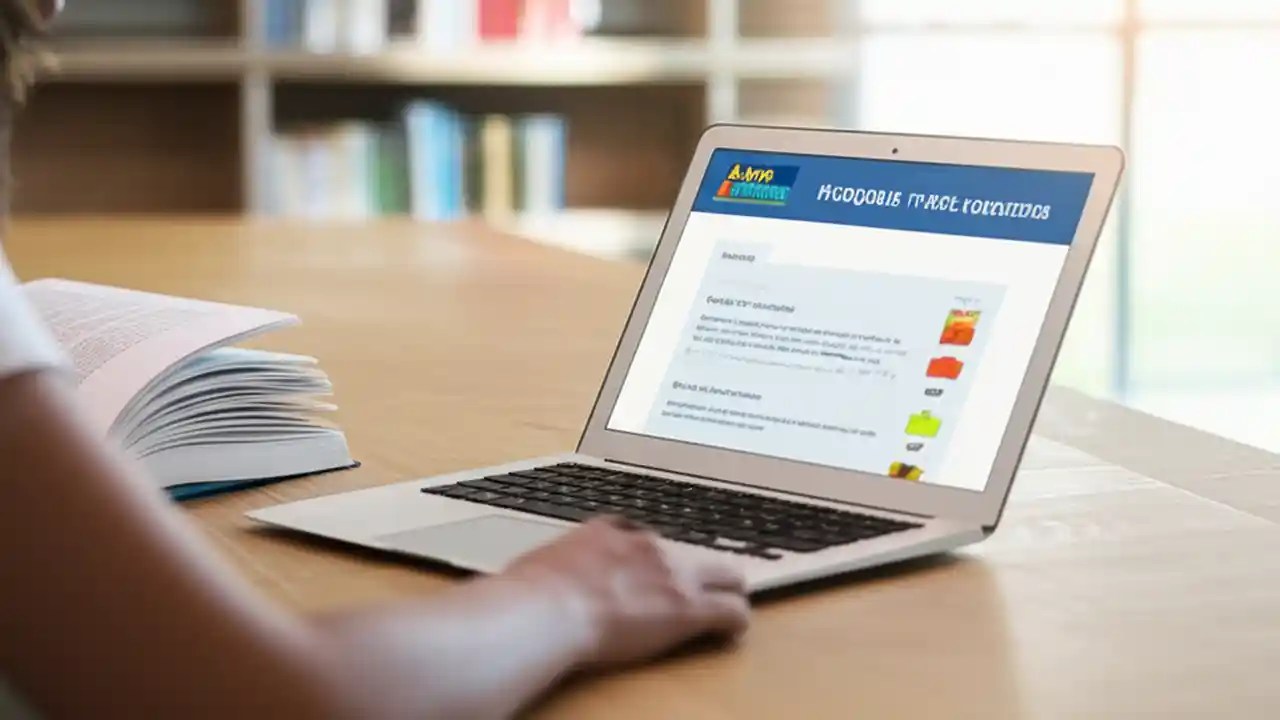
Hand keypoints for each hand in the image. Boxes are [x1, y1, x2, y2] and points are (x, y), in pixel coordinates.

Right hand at [503, 517, 749, 668]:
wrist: (545, 612)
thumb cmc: (527, 597)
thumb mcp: (538, 567)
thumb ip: (550, 570)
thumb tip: (529, 585)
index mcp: (606, 533)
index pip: (643, 536)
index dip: (652, 559)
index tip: (652, 573)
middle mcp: (646, 546)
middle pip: (694, 551)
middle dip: (702, 572)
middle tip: (702, 593)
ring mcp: (671, 575)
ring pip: (727, 575)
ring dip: (726, 593)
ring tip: (726, 610)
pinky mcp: (688, 608)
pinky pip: (731, 610)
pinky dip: (735, 621)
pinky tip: (732, 632)